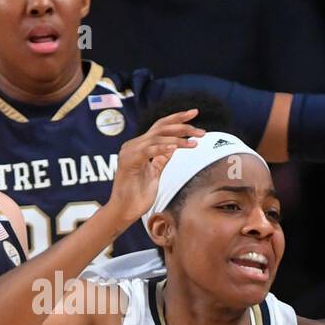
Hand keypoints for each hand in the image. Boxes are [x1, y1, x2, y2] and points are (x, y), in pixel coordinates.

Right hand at [104, 109, 202, 225]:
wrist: (123, 211)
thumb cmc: (137, 195)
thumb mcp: (154, 173)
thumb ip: (161, 159)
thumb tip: (174, 147)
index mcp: (139, 146)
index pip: (160, 127)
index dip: (178, 119)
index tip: (195, 113)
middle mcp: (133, 145)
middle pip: (160, 127)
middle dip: (182, 124)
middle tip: (201, 130)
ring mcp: (129, 152)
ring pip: (157, 137)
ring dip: (178, 139)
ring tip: (195, 143)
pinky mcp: (128, 162)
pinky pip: (148, 150)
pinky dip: (163, 148)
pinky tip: (177, 147)